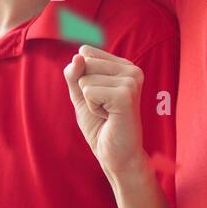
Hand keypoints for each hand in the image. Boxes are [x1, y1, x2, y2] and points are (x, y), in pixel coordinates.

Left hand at [63, 46, 148, 180]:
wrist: (116, 155)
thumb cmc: (100, 125)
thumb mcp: (80, 94)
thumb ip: (74, 74)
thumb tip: (77, 57)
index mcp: (124, 65)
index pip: (85, 52)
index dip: (82, 78)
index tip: (100, 97)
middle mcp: (132, 69)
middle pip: (84, 62)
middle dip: (85, 89)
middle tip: (104, 108)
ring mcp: (131, 81)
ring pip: (85, 78)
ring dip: (89, 101)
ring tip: (108, 113)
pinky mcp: (126, 95)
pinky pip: (88, 92)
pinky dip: (92, 108)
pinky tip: (109, 117)